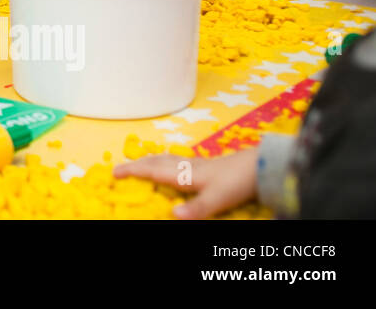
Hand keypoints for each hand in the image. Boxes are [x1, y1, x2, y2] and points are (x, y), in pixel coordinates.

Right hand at [113, 148, 258, 218]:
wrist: (261, 165)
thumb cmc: (238, 181)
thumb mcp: (217, 200)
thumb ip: (195, 209)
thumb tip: (172, 215)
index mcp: (185, 174)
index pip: (152, 172)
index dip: (133, 171)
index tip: (114, 172)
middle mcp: (187, 166)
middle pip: (156, 162)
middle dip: (137, 164)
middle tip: (120, 167)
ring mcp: (197, 163)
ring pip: (166, 159)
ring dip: (150, 159)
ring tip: (140, 161)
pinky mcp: (206, 164)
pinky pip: (177, 160)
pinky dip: (165, 160)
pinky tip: (172, 164)